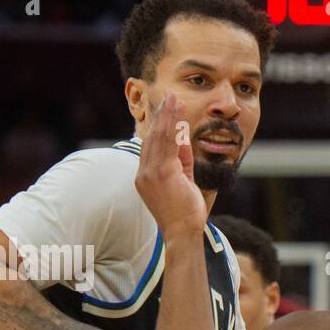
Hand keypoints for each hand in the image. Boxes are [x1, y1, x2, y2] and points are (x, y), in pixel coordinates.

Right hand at [134, 93, 205, 239]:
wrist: (183, 231)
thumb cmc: (184, 213)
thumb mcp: (184, 181)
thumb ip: (183, 161)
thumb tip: (184, 140)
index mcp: (145, 176)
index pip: (151, 146)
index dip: (158, 127)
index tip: (166, 111)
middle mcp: (144, 173)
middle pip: (153, 138)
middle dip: (162, 116)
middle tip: (170, 97)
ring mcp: (151, 173)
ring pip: (159, 137)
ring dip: (167, 116)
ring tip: (174, 99)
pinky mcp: (162, 173)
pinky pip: (168, 144)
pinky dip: (173, 126)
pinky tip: (177, 112)